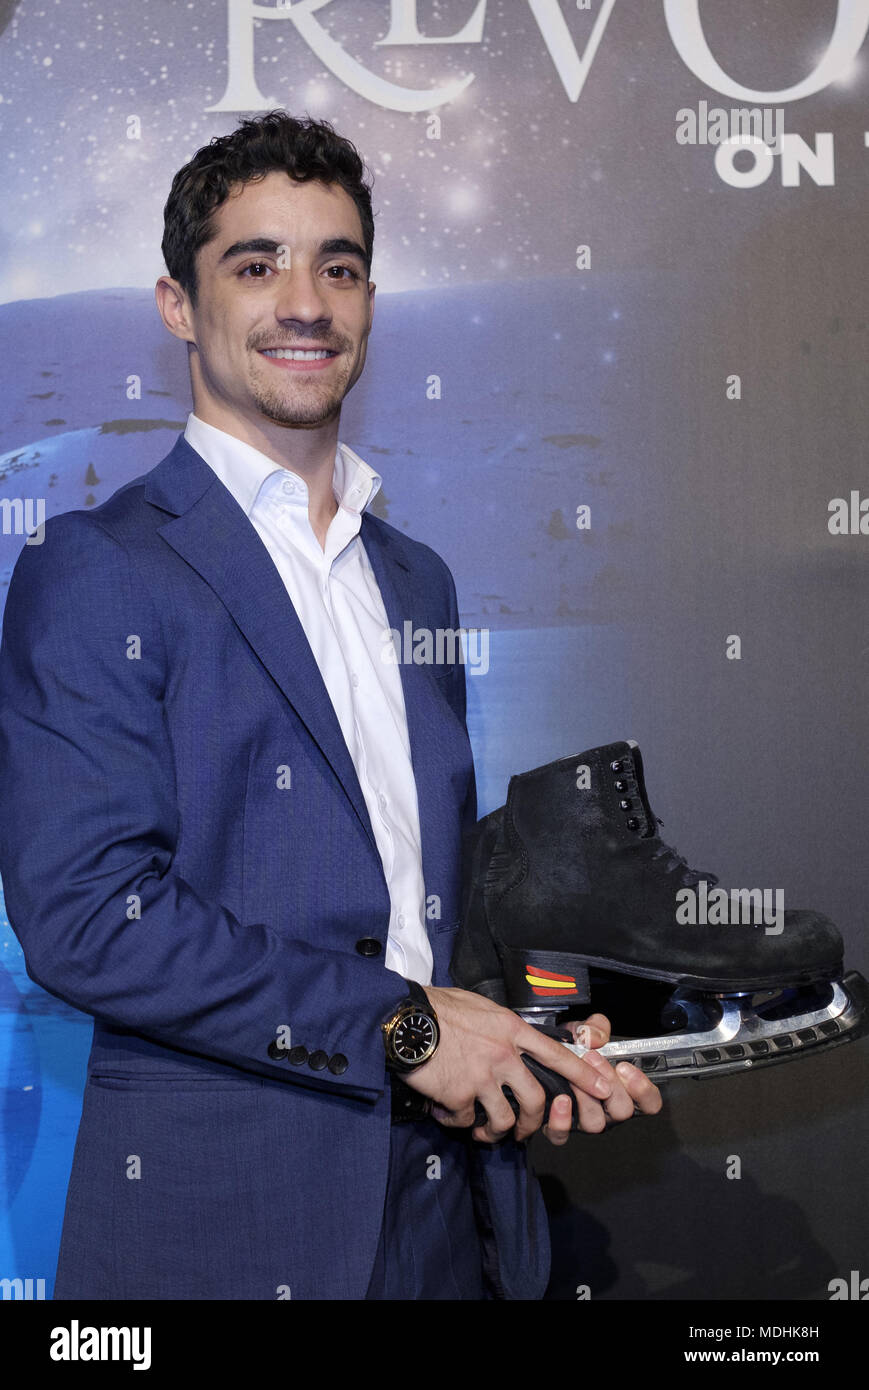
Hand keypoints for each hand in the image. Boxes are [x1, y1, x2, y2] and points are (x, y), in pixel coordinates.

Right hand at [401, 988, 660, 1144]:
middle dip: (534, 1122)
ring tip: (480, 1129)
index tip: (601, 1090)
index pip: (557, 1054)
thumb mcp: (480, 1007)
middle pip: (537, 1099)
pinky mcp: (459, 1096)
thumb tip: (510, 1039)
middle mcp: (503, 1055)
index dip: (582, 1075)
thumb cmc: (439, 1007)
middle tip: (522, 1129)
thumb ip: (501, 1026)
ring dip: (494, 1130)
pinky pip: (466, 1120)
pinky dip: (457, 1122)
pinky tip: (444, 1112)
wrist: (405, 1019)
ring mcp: (482, 1077)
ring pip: (505, 1119)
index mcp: (511, 1030)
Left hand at [541, 1012, 662, 1146]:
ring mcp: (585, 1121)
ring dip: (586, 1098)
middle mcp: (607, 1110)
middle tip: (594, 1060)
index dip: (643, 1090)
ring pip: (595, 1124)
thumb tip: (595, 1038)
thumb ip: (595, 1028)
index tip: (625, 1067)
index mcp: (623, 1090)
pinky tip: (560, 1098)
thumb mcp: (584, 1031)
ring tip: (574, 1076)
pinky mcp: (560, 1127)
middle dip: (610, 1084)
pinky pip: (562, 1134)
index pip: (649, 1103)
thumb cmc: (570, 1048)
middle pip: (623, 1111)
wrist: (542, 1055)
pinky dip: (561, 1119)